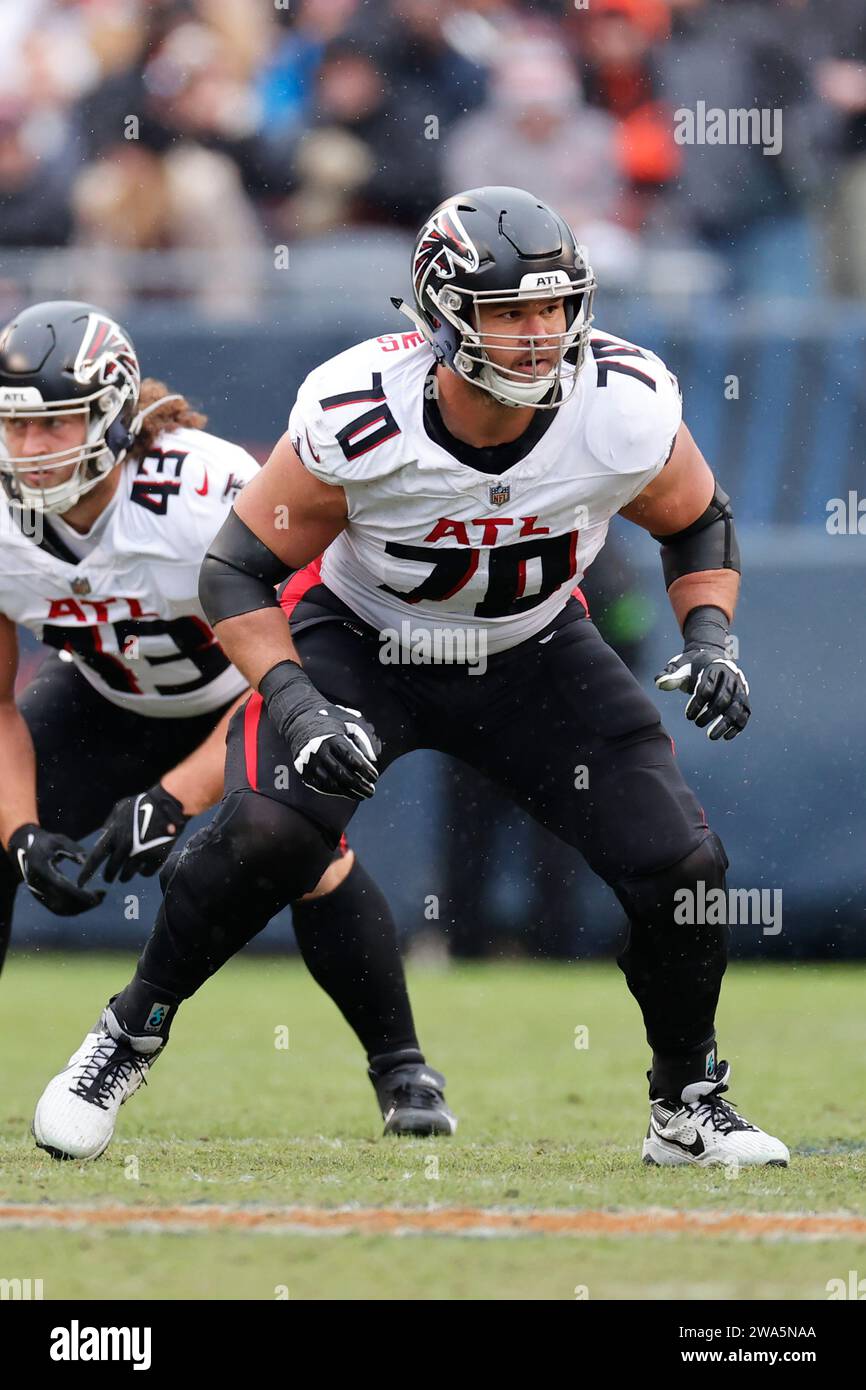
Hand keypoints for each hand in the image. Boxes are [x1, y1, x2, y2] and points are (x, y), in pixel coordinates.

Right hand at [8, 824, 104, 914]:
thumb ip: (73, 849)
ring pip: (60, 909)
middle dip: (83, 904)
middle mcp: (38, 885)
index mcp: (41, 870)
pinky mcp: (40, 897)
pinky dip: (73, 909)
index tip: (96, 895)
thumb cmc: (43, 842)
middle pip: (62, 903)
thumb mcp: (58, 839)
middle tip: (102, 897)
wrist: (22, 848)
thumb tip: (86, 861)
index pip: (62, 887)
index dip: (80, 894)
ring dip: (80, 908)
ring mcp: (38, 893)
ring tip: (97, 900)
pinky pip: (57, 909)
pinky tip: (86, 903)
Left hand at [78, 785, 189, 885]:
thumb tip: (102, 835)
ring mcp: (141, 853)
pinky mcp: (155, 857)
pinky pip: (145, 873)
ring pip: (127, 875)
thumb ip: (109, 823)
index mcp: (114, 833)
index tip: (80, 883)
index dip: (87, 871)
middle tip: (109, 878)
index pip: (96, 857)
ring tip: (125, 876)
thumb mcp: (121, 808)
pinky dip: (142, 872)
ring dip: (124, 877)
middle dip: (109, 876)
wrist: (168, 806)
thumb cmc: (144, 804)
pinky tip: (143, 868)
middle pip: (111, 869)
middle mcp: (125, 845)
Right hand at [259, 659, 379, 799]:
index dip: (365, 771)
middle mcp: (319, 751)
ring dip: (349, 792)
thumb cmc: (330, 721)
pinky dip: (335, 792)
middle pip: (343, 775)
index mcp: (332, 738)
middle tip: (371, 791)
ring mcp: (310, 763)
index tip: (375, 777)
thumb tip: (373, 759)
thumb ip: (363, 739)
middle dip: (360, 785)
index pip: (352, 759)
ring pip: (331, 784)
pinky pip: (320, 786)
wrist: (299, 721)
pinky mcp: (303, 771)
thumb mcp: (349, 723)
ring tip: (362, 795)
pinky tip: (346, 792)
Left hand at [655, 607, 749, 741]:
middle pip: (723, 699)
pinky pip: (745, 712)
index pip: (706, 688)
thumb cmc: (693, 665)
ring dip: (725, 724)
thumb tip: (659, 683)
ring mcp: (740, 687)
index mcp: (714, 667)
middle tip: (697, 724)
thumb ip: (671, 676)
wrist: (712, 658)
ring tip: (712, 736)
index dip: (697, 704)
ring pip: (736, 707)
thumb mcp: (681, 666)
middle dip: (710, 715)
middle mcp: (730, 676)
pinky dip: (738, 726)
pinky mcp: (744, 697)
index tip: (688, 716)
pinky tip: (727, 736)